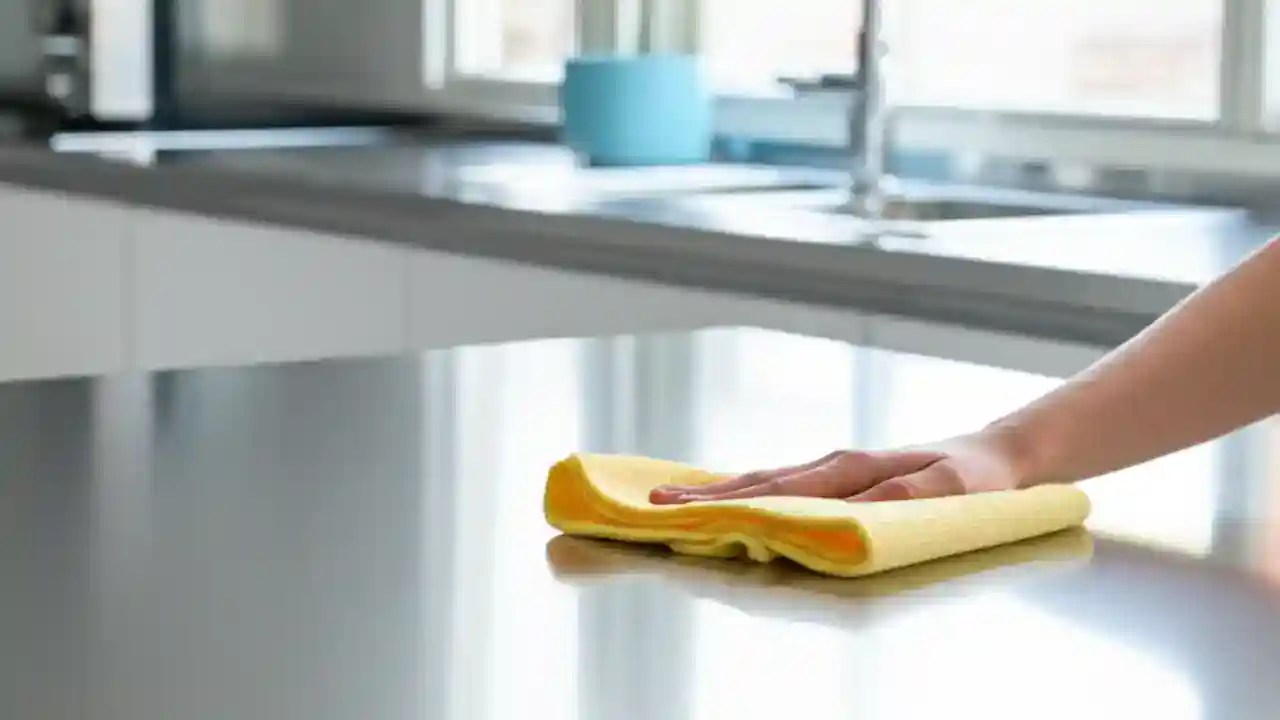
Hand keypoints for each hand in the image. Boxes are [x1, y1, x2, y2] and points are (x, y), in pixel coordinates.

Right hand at [648, 432, 1030, 503]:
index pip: (780, 488)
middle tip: (655, 502)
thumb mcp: (951, 490)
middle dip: (707, 493)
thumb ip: (902, 500)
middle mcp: (835, 464)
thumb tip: (850, 512)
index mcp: (852, 467)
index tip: (685, 507)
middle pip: (760, 480)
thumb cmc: (976, 478)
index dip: (732, 500)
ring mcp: (836, 469)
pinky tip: (731, 496)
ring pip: (766, 480)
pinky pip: (785, 485)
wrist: (997, 456)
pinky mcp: (842, 478)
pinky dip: (749, 491)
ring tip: (674, 499)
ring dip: (721, 491)